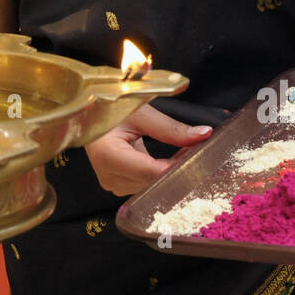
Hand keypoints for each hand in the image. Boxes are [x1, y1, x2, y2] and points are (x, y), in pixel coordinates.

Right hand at [85, 105, 211, 196]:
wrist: (89, 114)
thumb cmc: (110, 108)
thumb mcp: (141, 113)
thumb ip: (171, 129)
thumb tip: (204, 134)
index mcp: (108, 155)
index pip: (151, 171)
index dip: (178, 168)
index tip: (202, 159)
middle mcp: (108, 176)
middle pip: (153, 182)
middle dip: (178, 169)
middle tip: (201, 152)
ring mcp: (112, 184)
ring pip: (153, 186)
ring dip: (171, 173)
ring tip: (188, 154)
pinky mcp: (118, 186)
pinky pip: (147, 185)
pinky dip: (162, 174)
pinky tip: (175, 161)